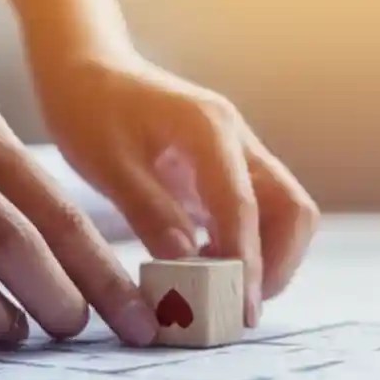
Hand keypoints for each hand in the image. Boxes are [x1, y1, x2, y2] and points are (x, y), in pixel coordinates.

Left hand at [34, 51, 319, 326]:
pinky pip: (261, 212)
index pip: (243, 206)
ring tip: (220, 288)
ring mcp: (239, 153)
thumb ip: (148, 212)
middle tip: (239, 305)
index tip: (241, 309)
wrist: (87, 69)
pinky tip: (208, 264)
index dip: (247, 262)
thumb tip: (187, 266)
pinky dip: (250, 245)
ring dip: (268, 257)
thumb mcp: (107, 164)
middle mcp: (238, 139)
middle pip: (292, 208)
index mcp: (209, 129)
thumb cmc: (89, 109)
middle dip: (277, 263)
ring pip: (285, 212)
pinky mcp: (231, 168)